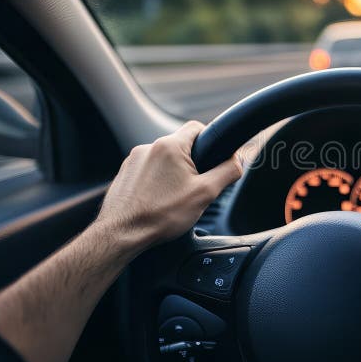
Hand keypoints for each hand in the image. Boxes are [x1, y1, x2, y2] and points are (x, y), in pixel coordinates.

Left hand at [95, 121, 241, 251]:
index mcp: (170, 146)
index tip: (214, 159)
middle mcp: (148, 148)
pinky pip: (148, 171)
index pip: (197, 127)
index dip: (211, 141)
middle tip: (196, 187)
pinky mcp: (124, 175)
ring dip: (173, 174)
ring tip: (174, 199)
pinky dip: (156, 182)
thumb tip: (238, 161)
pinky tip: (158, 202)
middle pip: (180, 145)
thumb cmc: (160, 215)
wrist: (121, 234)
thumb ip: (227, 172)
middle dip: (192, 163)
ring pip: (163, 160)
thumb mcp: (205, 194)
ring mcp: (133, 161)